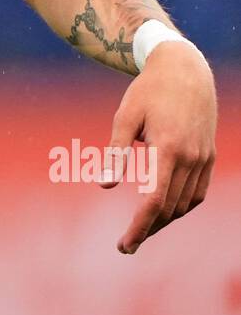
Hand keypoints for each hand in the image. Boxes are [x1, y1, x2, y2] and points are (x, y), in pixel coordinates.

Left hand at [102, 41, 216, 253]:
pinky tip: (166, 211)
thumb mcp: (125, 116)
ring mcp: (203, 157)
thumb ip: (116, 152)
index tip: (124, 244)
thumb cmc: (148, 91)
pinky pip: (198, 192)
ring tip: (142, 230)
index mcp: (168, 148)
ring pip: (186, 204)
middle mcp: (190, 157)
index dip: (139, 227)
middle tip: (126, 245)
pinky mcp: (209, 154)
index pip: (154, 201)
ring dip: (165, 221)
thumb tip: (105, 185)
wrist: (185, 69)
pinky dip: (183, 206)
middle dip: (147, 230)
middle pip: (169, 208)